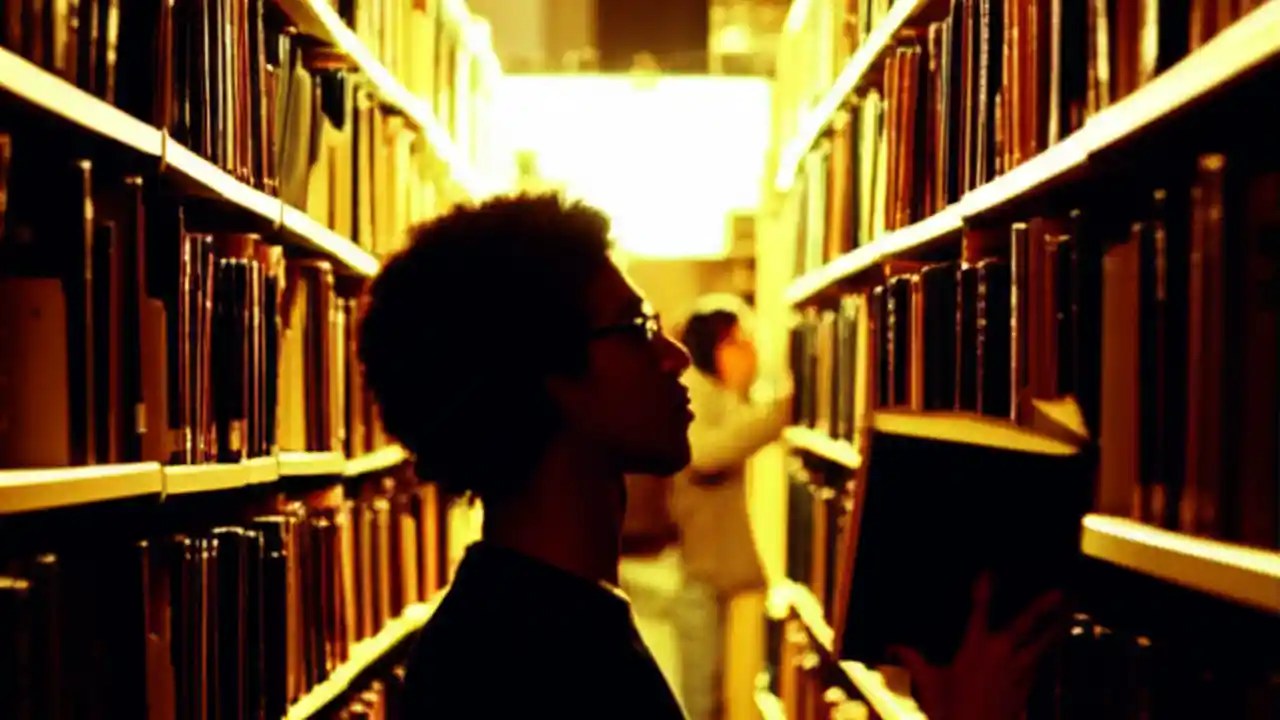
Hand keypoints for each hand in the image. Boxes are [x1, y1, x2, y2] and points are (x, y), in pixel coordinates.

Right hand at [887, 574, 1065, 719]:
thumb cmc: (950, 710)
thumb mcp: (928, 683)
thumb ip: (913, 660)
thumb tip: (892, 646)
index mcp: (975, 648)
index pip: (980, 611)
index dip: (983, 590)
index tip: (988, 573)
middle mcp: (1001, 654)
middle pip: (1025, 625)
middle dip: (1042, 607)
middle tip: (1060, 591)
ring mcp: (1018, 671)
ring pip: (1041, 644)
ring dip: (1055, 628)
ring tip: (1069, 613)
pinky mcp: (1026, 687)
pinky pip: (1038, 663)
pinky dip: (1044, 652)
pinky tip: (1049, 647)